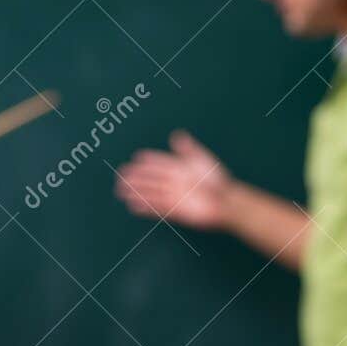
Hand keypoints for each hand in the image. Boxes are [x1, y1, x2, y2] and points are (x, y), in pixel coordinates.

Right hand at [115, 131, 232, 229]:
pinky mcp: (175, 210)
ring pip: (150, 193)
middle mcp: (174, 182)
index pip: (159, 163)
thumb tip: (176, 135)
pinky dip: (145, 207)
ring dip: (136, 192)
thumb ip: (188, 149)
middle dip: (136, 176)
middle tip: (121, 174)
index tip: (136, 157)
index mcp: (179, 168)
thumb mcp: (202, 160)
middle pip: (151, 178)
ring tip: (121, 190)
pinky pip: (156, 208)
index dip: (148, 160)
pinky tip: (134, 205)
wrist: (226, 201)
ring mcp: (173, 196)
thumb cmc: (217, 180)